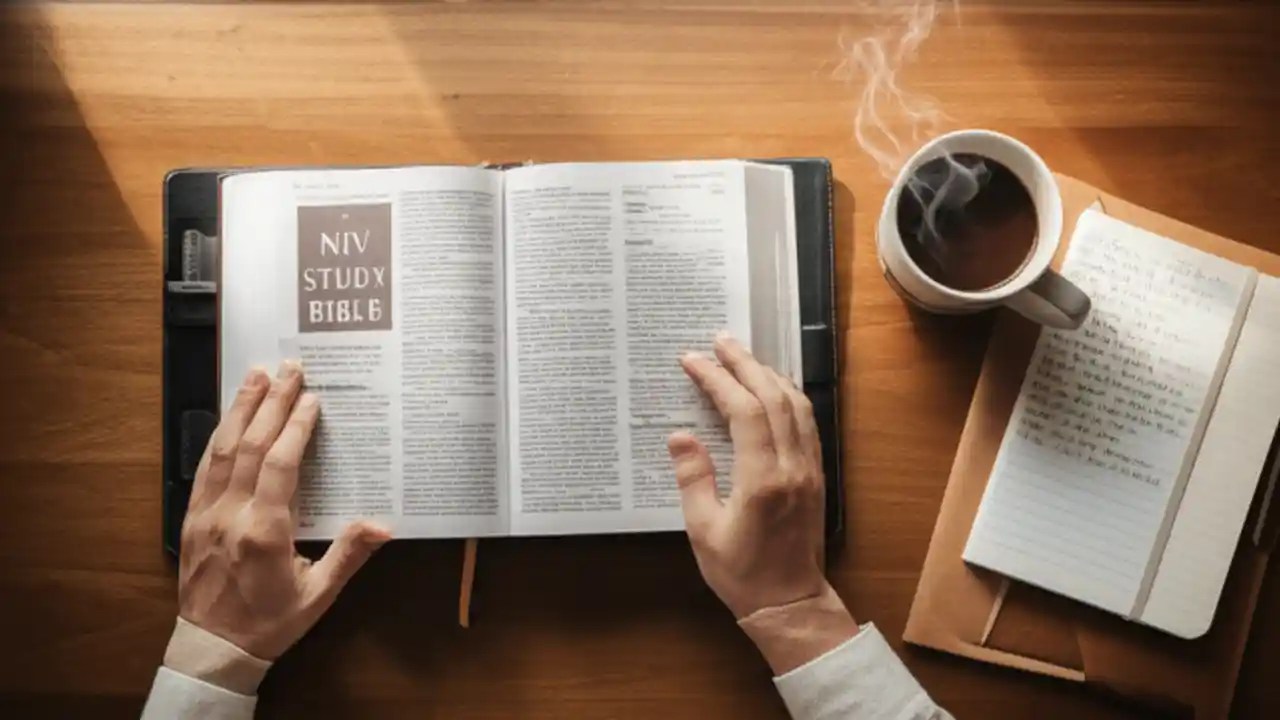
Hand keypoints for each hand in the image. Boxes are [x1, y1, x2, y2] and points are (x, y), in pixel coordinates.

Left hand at [179, 362, 389, 661]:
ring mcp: (206, 514)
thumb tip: (384, 525)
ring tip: (257, 376)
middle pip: (249, 446)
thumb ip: (349, 555)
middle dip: (271, 402)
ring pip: (221, 449)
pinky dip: (218, 437)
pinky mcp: (192, 518)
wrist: (213, 648)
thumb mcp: (319, 595)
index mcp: (263, 532)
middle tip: (289, 368)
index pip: (279, 465)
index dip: (296, 428)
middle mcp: (230, 515)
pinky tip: (229, 417)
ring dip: (241, 409)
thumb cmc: (271, 623)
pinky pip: (204, 468)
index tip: (312, 400)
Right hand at [670, 333, 855, 672]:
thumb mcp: (703, 530)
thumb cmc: (741, 573)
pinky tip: (772, 389)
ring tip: (743, 357)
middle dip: (745, 363)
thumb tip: (680, 435)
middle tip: (720, 340)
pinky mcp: (816, 476)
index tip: (693, 360)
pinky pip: (806, 423)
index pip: (744, 411)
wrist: (790, 603)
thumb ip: (693, 479)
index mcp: (763, 479)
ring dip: (769, 375)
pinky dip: (788, 397)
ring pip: (797, 405)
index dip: (719, 379)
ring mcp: (809, 469)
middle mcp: (792, 466)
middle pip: (774, 397)